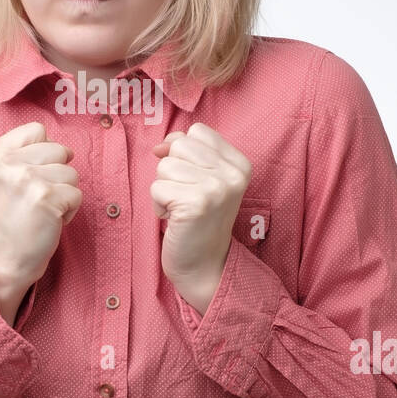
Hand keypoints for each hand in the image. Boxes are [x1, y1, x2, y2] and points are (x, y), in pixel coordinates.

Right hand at [0, 122, 81, 322]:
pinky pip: (77, 194)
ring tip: (42, 211)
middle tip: (36, 199)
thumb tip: (67, 148)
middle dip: (56, 174)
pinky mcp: (47, 198)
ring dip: (64, 194)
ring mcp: (27, 179)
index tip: (29, 176)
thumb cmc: (7, 222)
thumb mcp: (0, 178)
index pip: (37, 130)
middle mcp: (7, 162)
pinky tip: (50, 222)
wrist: (0, 263)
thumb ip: (22, 155)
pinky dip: (70, 211)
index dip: (42, 153)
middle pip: (58, 149)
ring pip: (71, 173)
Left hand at [150, 122, 252, 312]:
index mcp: (240, 164)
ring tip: (180, 209)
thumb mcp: (204, 179)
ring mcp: (217, 188)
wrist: (204, 265)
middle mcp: (233, 174)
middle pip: (180, 145)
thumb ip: (188, 153)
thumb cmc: (198, 219)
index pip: (198, 131)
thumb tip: (159, 146)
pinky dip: (158, 206)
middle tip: (186, 197)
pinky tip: (175, 220)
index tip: (191, 178)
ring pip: (165, 166)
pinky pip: (157, 188)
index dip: (183, 151)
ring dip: (164, 190)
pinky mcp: (196, 204)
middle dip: (172, 171)